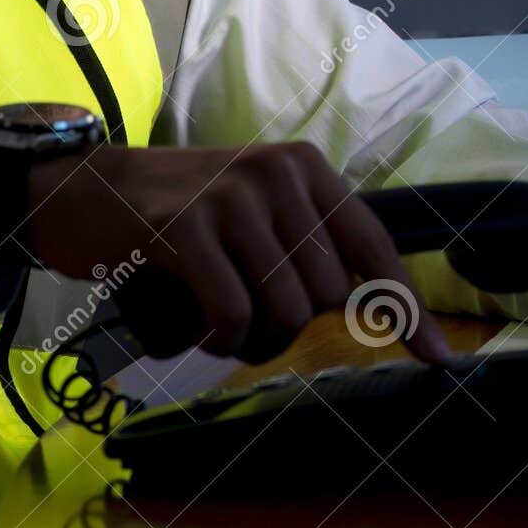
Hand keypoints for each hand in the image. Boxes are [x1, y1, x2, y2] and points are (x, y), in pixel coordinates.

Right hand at [21, 140, 451, 365]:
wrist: (88, 190)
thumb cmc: (180, 214)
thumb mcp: (256, 213)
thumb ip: (310, 248)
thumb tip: (378, 309)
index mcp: (306, 168)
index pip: (373, 248)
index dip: (407, 310)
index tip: (440, 359)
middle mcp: (278, 173)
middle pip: (327, 296)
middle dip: (290, 326)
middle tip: (243, 315)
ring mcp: (232, 197)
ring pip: (285, 311)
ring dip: (251, 339)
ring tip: (217, 318)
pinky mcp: (185, 227)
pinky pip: (235, 315)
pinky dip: (220, 338)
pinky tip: (199, 327)